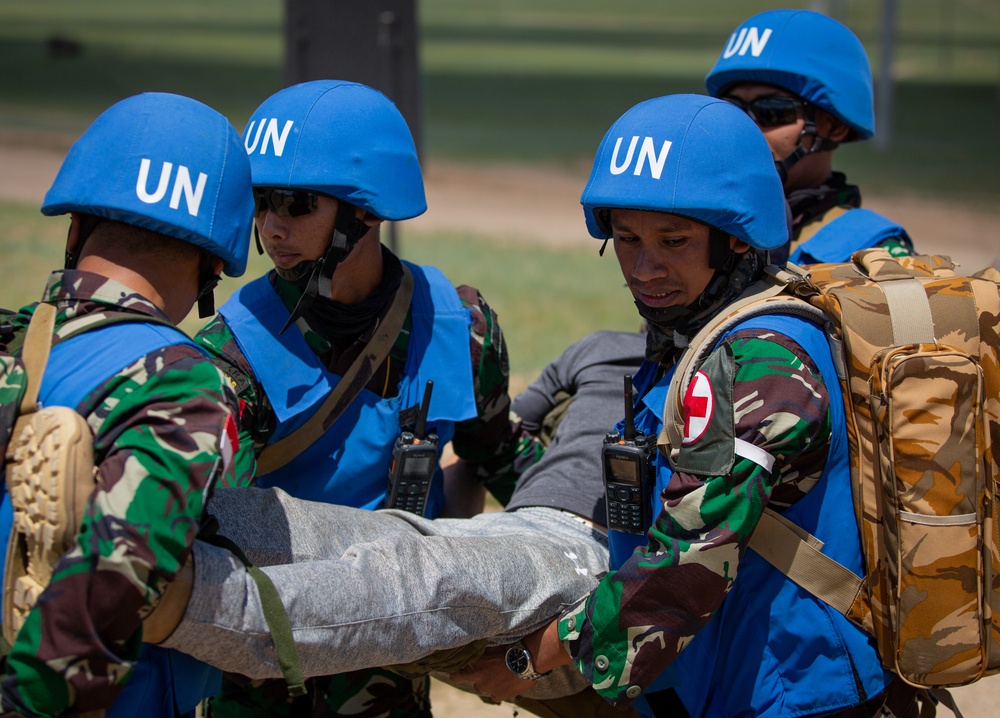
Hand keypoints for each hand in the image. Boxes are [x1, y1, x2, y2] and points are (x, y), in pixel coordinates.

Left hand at [448, 620, 571, 702]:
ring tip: (496, 674)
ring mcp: (489, 688)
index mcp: (474, 665)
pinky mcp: (500, 695)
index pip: (455, 674)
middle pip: (468, 681)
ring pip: (482, 688)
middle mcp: (478, 678)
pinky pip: (495, 695)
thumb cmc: (510, 645)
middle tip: (481, 670)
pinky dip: (499, 690)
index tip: (458, 670)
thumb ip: (480, 646)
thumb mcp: (491, 643)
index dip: (456, 672)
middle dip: (473, 676)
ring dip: (486, 682)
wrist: (527, 658)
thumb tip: (471, 639)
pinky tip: (505, 682)